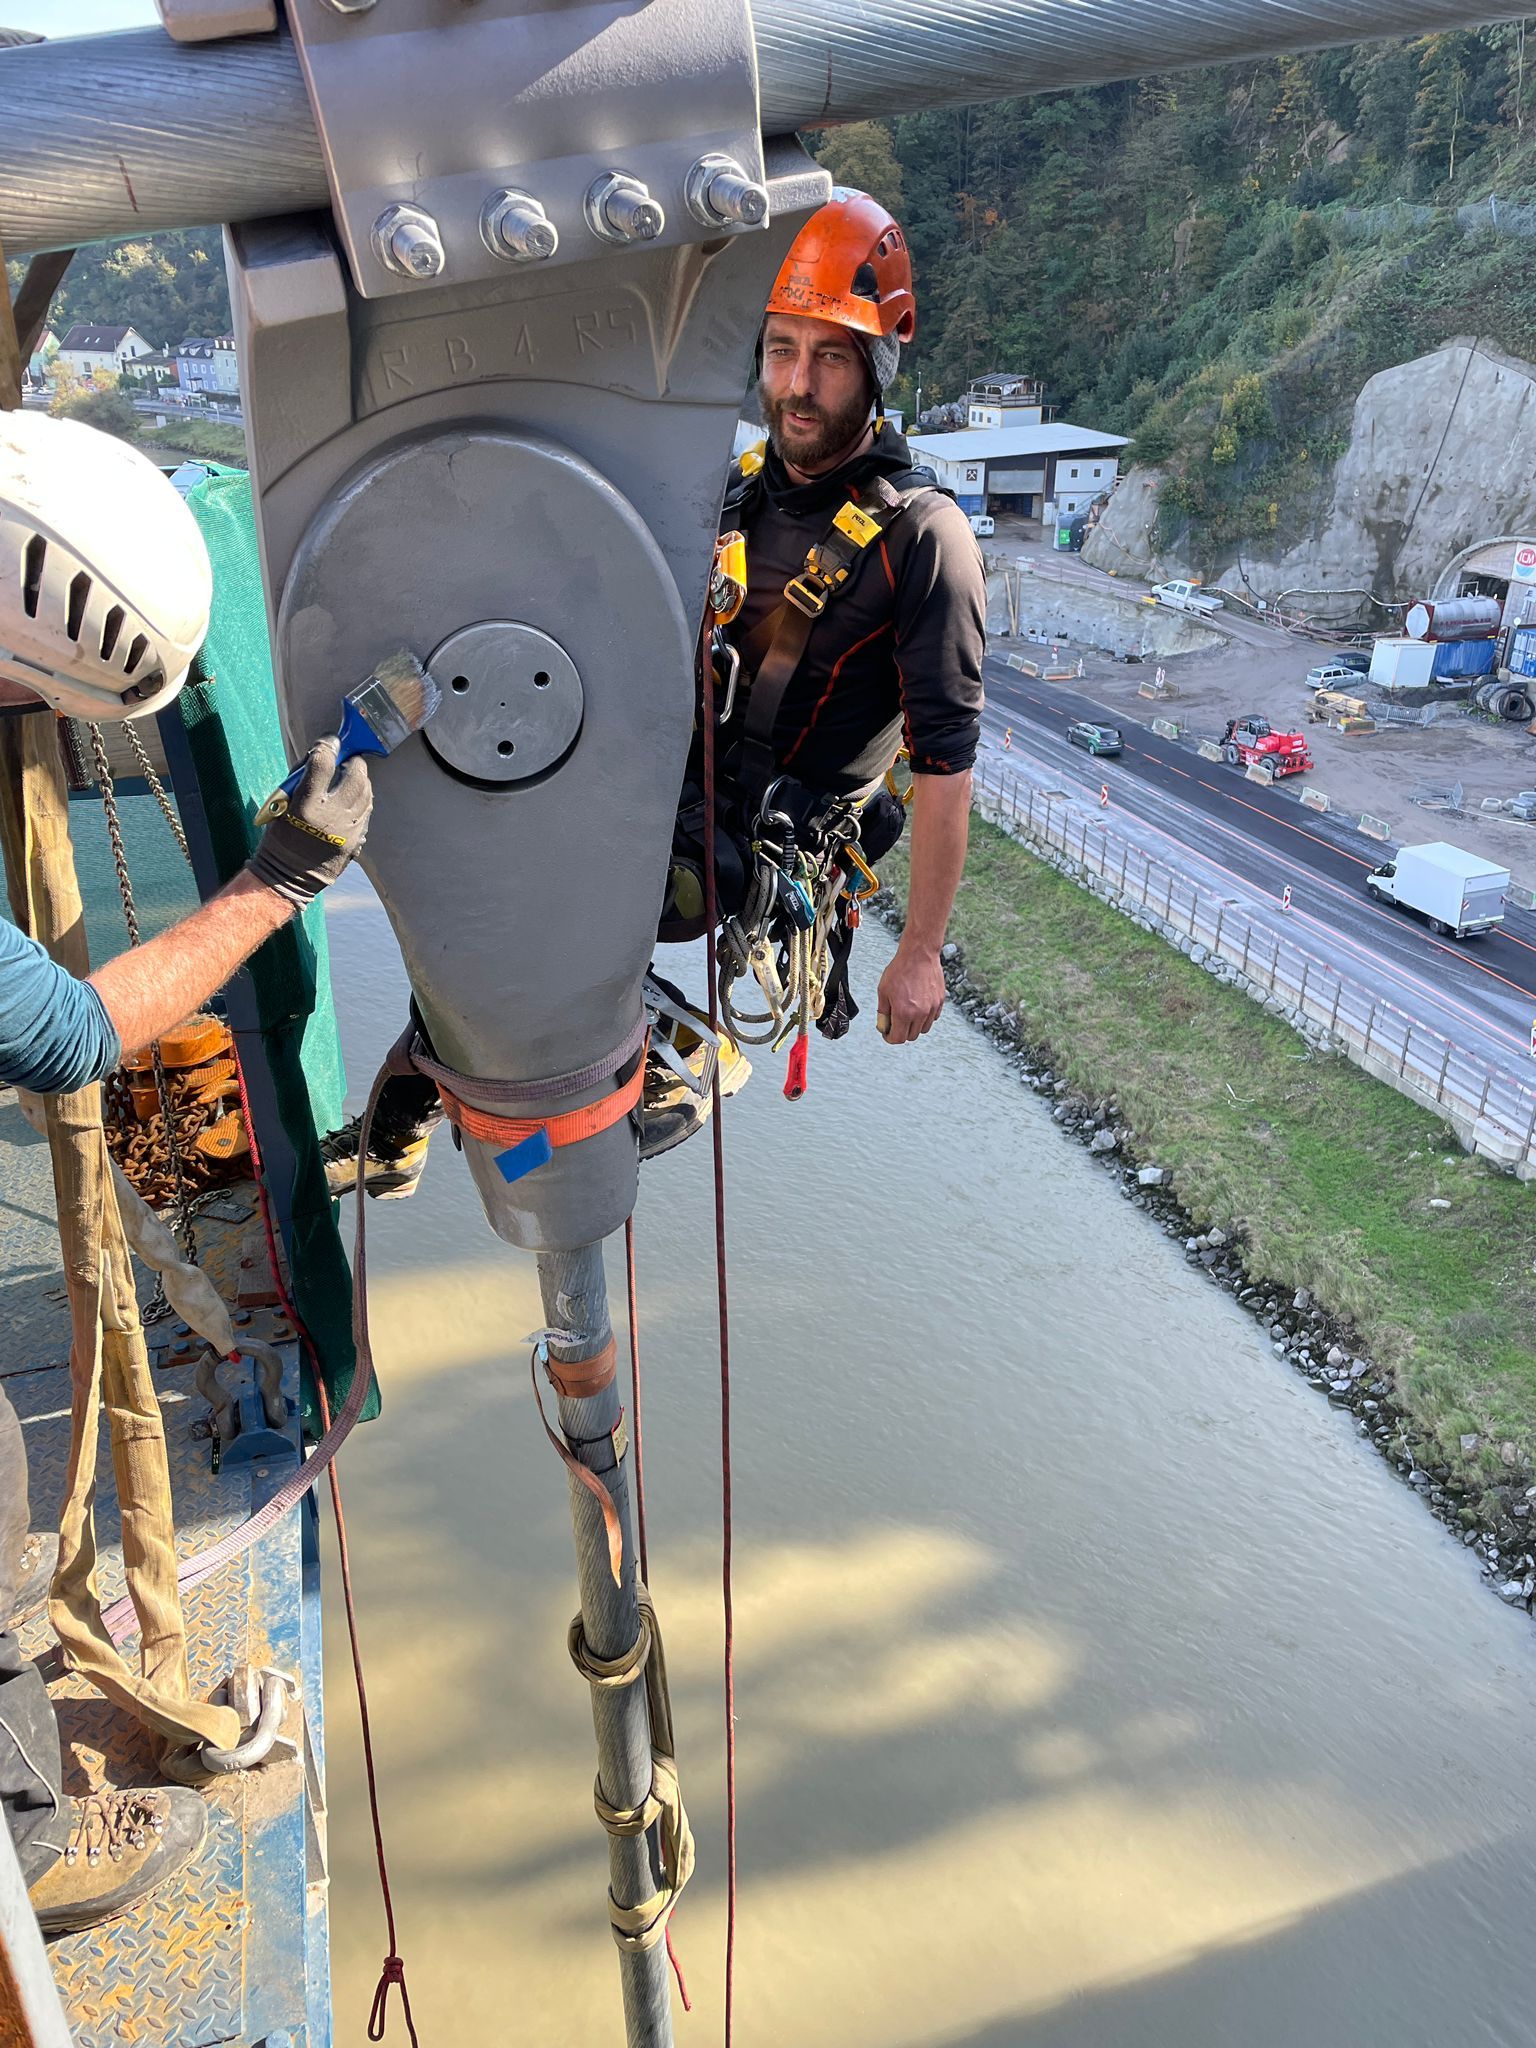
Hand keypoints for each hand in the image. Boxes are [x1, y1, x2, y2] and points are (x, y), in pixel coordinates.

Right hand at [246, 734, 372, 907]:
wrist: (289, 876)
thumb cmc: (281, 836)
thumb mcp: (282, 804)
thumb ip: (303, 778)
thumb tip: (322, 753)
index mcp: (305, 806)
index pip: (323, 763)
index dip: (327, 747)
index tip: (329, 743)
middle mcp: (330, 816)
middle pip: (355, 775)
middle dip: (353, 762)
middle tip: (346, 761)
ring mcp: (348, 829)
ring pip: (366, 791)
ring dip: (360, 779)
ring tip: (350, 777)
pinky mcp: (357, 839)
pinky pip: (367, 809)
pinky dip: (362, 798)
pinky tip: (353, 797)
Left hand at [875, 941, 945, 1044]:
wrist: (919, 955)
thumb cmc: (901, 969)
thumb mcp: (883, 991)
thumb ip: (883, 1012)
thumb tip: (883, 1026)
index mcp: (903, 1012)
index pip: (898, 1039)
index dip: (890, 1038)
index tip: (887, 1034)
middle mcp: (920, 1013)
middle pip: (911, 1037)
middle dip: (901, 1032)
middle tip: (895, 1023)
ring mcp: (931, 1008)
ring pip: (923, 1029)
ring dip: (914, 1026)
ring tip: (907, 1013)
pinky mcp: (939, 1002)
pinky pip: (933, 1018)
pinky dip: (925, 1017)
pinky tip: (918, 1007)